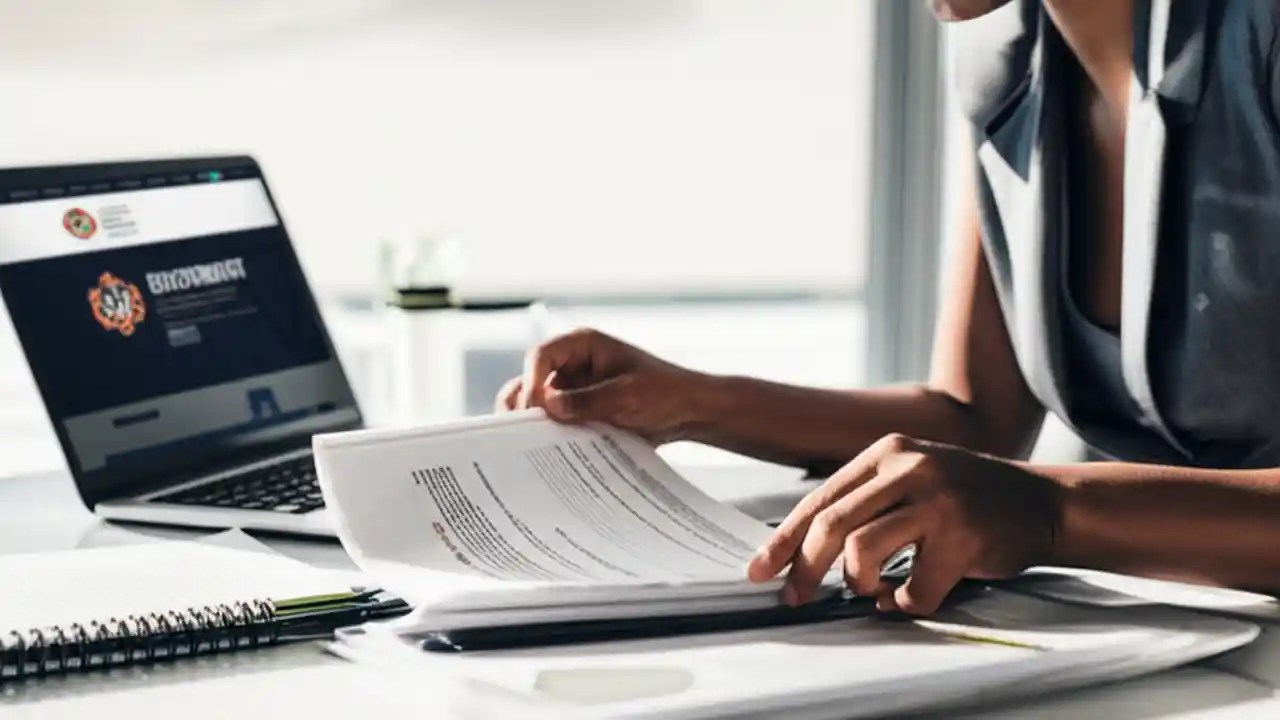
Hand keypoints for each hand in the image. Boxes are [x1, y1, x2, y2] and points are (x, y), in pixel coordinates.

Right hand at [496, 328, 707, 443]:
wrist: (689, 413)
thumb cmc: (666, 393)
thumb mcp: (627, 397)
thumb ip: (587, 401)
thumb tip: (548, 407)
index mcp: (583, 345)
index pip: (541, 355)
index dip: (532, 381)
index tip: (535, 410)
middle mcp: (572, 364)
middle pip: (529, 378)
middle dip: (522, 404)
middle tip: (519, 434)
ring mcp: (573, 388)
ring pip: (537, 403)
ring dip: (533, 423)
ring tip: (528, 447)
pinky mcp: (579, 411)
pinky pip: (554, 422)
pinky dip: (548, 436)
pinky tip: (547, 455)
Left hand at [746, 434, 1063, 614]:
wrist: (1042, 502)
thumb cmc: (966, 497)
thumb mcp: (911, 477)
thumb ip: (864, 503)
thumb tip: (801, 548)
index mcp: (887, 452)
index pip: (820, 499)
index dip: (784, 539)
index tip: (760, 569)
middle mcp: (909, 468)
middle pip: (830, 524)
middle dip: (803, 567)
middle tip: (794, 596)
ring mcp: (937, 501)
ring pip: (862, 551)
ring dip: (857, 583)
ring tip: (870, 588)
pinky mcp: (962, 538)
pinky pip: (913, 588)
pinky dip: (906, 602)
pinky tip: (912, 595)